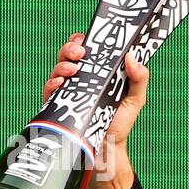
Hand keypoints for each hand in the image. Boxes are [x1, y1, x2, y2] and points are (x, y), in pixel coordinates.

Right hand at [44, 33, 143, 188]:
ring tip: (74, 69)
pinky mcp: (57, 106)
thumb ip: (139, 78)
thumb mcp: (135, 100)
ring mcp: (67, 92)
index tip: (88, 38)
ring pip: (58, 69)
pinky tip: (61, 83)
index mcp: (97, 74)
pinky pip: (49, 90)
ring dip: (63, 64)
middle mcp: (80, 80)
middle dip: (71, 49)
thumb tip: (132, 57)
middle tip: (81, 53)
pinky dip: (53, 83)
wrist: (107, 149)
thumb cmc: (119, 123)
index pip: (87, 51)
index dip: (84, 40)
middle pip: (69, 55)